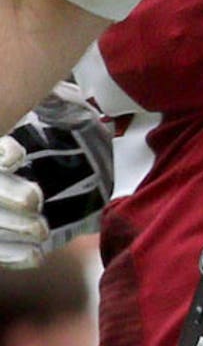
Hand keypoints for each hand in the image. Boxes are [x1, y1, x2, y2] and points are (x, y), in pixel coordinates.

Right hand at [0, 81, 112, 268]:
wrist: (32, 157)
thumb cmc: (41, 124)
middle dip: (8, 197)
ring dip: (13, 230)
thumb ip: (49, 101)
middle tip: (35, 200)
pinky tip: (37, 255)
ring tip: (41, 230)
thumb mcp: (48, 105)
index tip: (16, 154)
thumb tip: (54, 90)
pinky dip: (14, 255)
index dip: (1, 153)